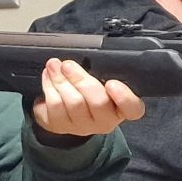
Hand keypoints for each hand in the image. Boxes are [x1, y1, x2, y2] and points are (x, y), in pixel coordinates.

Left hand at [30, 58, 145, 136]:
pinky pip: (56, 107)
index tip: (112, 83)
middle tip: (68, 65)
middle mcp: (105, 121)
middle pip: (98, 102)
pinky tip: (48, 77)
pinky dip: (49, 87)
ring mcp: (83, 126)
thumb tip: (88, 53)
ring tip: (53, 66)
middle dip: (81, 80)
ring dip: (61, 81)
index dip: (124, 97)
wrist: (65, 110)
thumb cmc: (88, 91)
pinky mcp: (62, 127)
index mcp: (121, 108)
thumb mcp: (100, 79)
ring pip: (74, 103)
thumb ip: (101, 70)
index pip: (133, 109)